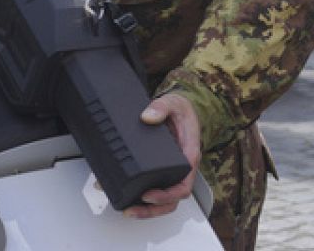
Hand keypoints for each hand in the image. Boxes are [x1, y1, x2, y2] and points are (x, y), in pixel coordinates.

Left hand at [126, 92, 199, 218]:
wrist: (179, 110)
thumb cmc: (180, 110)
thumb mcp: (174, 102)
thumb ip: (162, 107)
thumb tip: (148, 117)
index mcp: (189, 154)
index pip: (184, 183)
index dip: (167, 194)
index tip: (148, 195)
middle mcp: (182, 167)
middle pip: (174, 198)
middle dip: (154, 209)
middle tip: (133, 209)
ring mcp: (171, 172)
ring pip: (166, 200)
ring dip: (148, 210)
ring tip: (128, 210)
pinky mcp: (161, 172)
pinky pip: (156, 191)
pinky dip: (141, 200)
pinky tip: (124, 198)